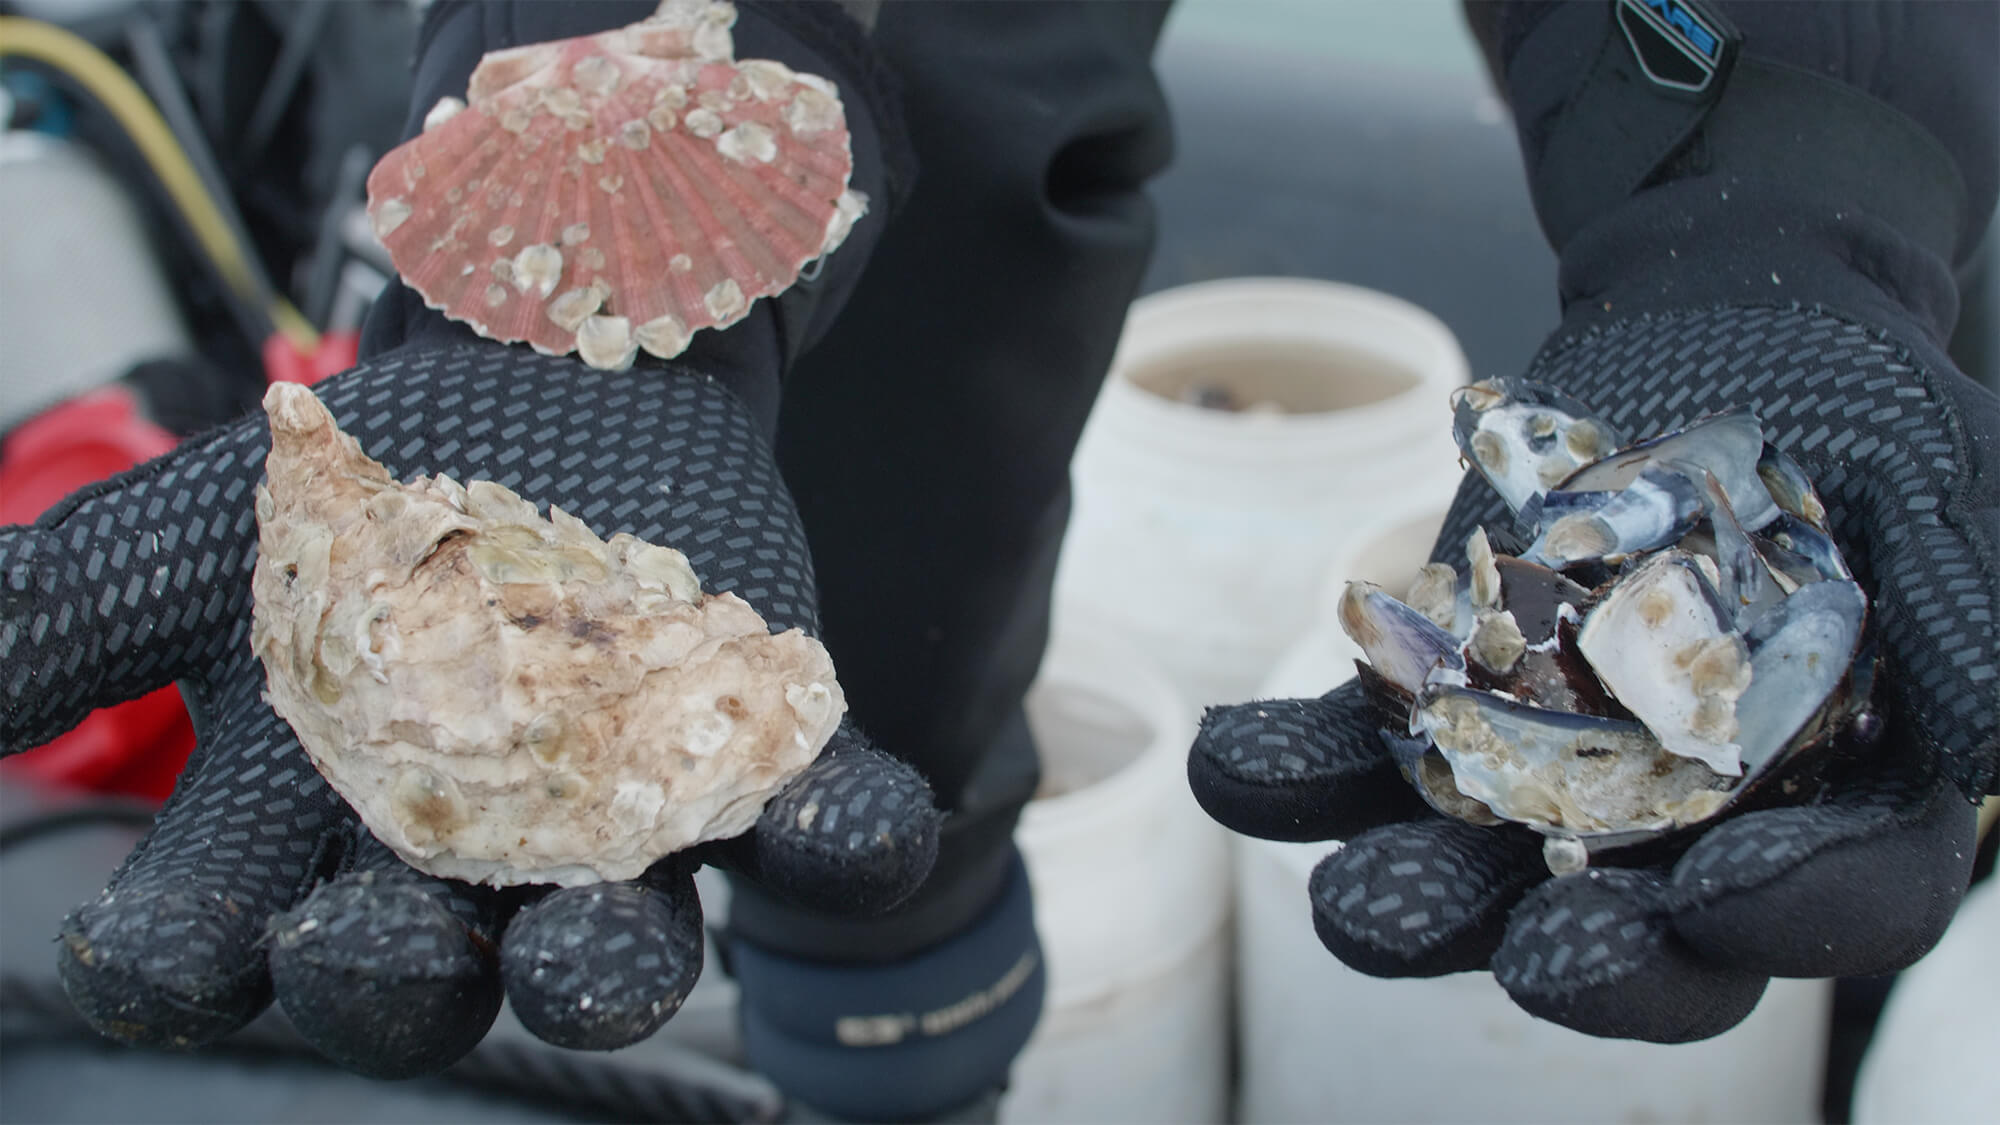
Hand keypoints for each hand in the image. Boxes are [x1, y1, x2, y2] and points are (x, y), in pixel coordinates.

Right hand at [1, 345, 939, 1075]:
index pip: (227, 938)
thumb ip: (64, 612)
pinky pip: (818, 833)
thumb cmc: (378, 477)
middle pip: (423, 971)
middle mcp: (472, 863)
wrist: (559, 367)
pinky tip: (845, 826)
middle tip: (366, 945)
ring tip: (589, 954)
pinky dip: (841, 839)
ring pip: (618, 938)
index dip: (189, 959)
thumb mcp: (208, 532)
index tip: (160, 949)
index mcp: (316, 836)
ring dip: (602, 962)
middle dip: (391, 974)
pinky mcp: (763, 756)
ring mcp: (630, 820)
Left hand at [1189, 305, 1995, 1040]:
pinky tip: (1234, 765)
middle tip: (1535, 956)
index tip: (1726, 896)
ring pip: (1490, 875)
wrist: (1711, 322)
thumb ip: (1963, 611)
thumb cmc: (1851, 409)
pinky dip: (1297, 771)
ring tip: (1354, 905)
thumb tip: (1997, 735)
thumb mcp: (1938, 482)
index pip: (1845, 892)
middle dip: (1597, 957)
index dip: (1797, 910)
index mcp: (1847, 788)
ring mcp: (1557, 774)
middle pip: (1657, 936)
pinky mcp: (1449, 708)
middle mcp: (1696, 815)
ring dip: (1420, 899)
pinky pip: (1362, 762)